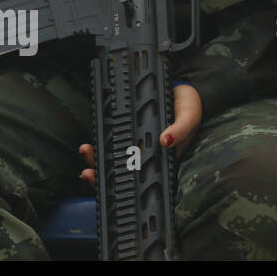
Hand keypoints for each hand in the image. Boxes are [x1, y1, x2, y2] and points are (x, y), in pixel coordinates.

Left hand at [78, 83, 203, 184]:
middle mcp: (147, 156)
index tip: (111, 185)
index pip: (143, 178)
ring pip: (114, 160)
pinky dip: (99, 146)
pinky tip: (89, 145)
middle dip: (103, 176)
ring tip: (86, 153)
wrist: (182, 90)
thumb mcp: (190, 117)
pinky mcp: (127, 133)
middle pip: (123, 173)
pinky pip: (112, 144)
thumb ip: (181, 129)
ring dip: (96, 159)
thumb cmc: (189, 107)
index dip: (125, 185)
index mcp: (162, 159)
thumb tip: (166, 140)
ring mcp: (136, 146)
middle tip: (89, 173)